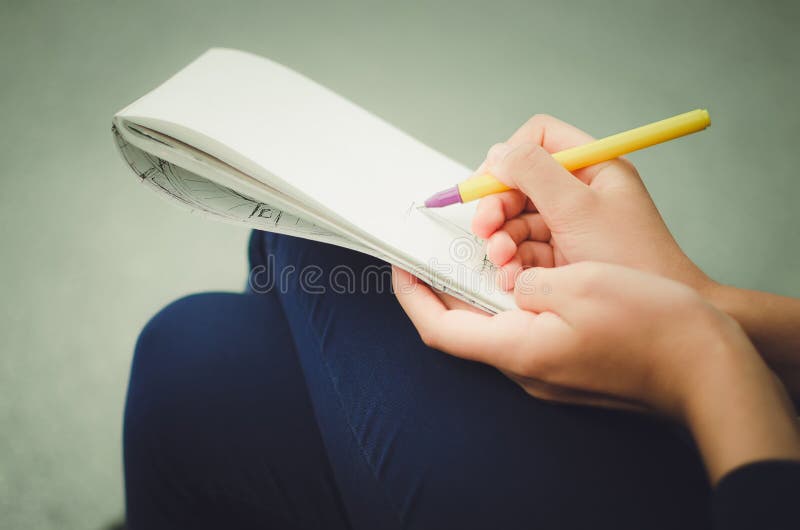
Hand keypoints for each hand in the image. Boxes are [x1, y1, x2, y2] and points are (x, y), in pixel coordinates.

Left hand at [393, 262, 799, 481]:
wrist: (707, 371)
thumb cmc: (652, 329)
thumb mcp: (580, 283)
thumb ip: (531, 282)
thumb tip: (518, 285)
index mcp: (518, 350)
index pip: (440, 329)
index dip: (413, 296)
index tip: (402, 265)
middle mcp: (526, 368)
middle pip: (466, 325)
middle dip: (451, 282)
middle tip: (447, 243)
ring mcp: (547, 372)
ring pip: (498, 323)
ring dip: (489, 285)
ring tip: (496, 243)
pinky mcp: (568, 366)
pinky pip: (528, 328)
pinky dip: (518, 296)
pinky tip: (533, 266)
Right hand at [471, 115, 709, 291]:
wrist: (652, 321)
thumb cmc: (631, 259)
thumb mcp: (577, 207)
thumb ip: (534, 172)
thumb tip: (498, 155)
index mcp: (593, 167)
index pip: (539, 140)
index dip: (509, 158)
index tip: (488, 183)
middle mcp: (579, 192)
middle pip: (520, 182)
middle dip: (497, 205)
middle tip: (484, 227)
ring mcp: (569, 226)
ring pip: (516, 219)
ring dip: (501, 238)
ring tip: (500, 257)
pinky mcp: (560, 257)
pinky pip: (523, 249)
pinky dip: (511, 261)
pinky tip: (511, 276)